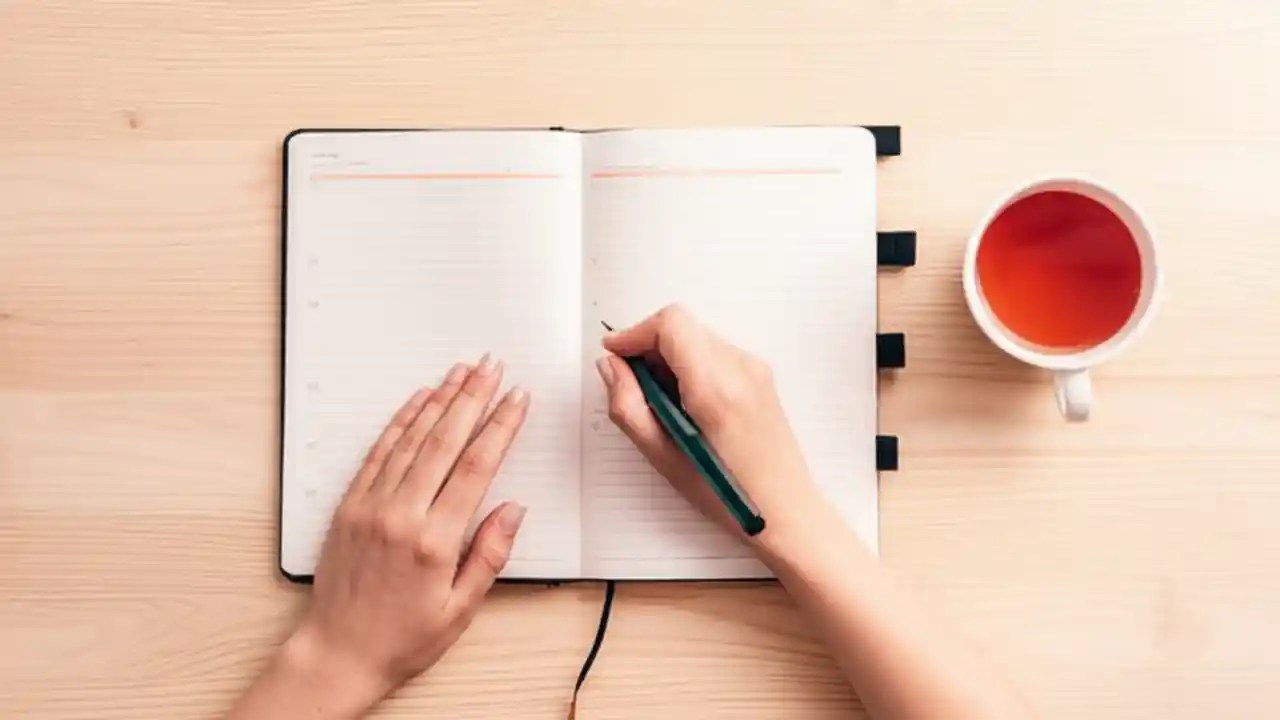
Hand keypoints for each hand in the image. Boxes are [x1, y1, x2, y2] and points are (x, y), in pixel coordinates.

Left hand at [231, 355, 530, 718]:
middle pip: (445, 441)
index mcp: (434, 542)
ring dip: (440, 399)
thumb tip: (513, 509)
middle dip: (473, 397)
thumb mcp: (461, 608)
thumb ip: (489, 554)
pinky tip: (419, 400)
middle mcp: (400, 515)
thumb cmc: (401, 638)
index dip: (500, 426)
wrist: (337, 653)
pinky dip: (401, 421)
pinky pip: (379, 452)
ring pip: (412, 439)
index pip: (476, 467)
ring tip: (463, 372)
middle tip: (492, 367)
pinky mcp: (349, 505)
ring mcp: (371, 506)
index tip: (516, 399)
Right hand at [595, 305, 832, 559]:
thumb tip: (612, 367)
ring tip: (663, 405)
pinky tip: (687, 407)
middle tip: (633, 386)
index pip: (670, 324)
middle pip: (682, 328)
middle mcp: (741, 368)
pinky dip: (691, 367)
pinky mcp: (761, 377)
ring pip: (697, 339)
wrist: (786, 511)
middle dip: (649, 348)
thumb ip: (628, 405)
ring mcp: (755, 370)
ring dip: (669, 359)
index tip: (614, 354)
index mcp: (716, 387)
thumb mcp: (663, 456)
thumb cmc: (731, 496)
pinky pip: (714, 354)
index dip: (634, 333)